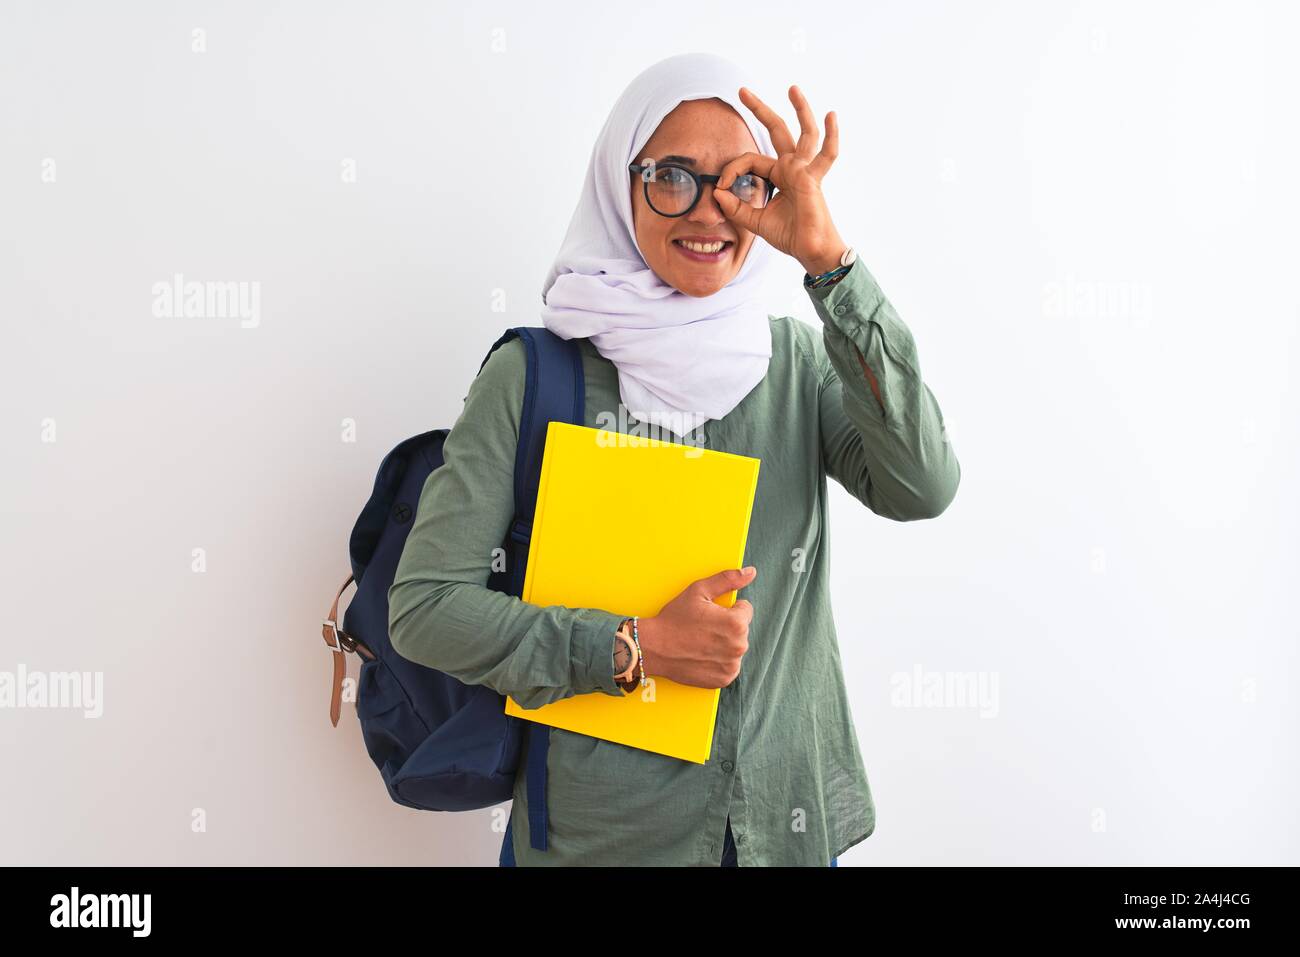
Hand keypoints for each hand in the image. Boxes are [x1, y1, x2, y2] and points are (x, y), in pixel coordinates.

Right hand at [637, 567, 756, 688]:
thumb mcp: (699, 591)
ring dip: (724, 644)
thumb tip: (750, 573)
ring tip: (701, 642)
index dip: (727, 608)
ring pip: (735, 647)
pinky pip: (729, 665)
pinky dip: (718, 661)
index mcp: (736, 623)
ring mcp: (732, 665)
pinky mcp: (724, 679)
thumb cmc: (674, 618)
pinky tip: (702, 655)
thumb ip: (727, 580)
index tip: (710, 614)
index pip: (745, 609)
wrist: (654, 647)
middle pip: (741, 629)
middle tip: (702, 628)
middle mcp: (739, 646)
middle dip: (726, 626)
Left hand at [713, 85, 847, 276]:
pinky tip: (832, 115)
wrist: (809, 250)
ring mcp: (805, 170)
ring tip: (792, 88)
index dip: (731, 171)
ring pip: (804, 133)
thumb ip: (735, 208)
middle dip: (760, 109)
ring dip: (800, 109)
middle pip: (777, 131)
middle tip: (742, 91)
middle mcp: (792, 167)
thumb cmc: (789, 235)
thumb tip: (716, 193)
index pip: (750, 160)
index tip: (720, 188)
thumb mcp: (754, 221)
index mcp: (779, 174)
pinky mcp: (812, 179)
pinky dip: (831, 136)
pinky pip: (826, 155)